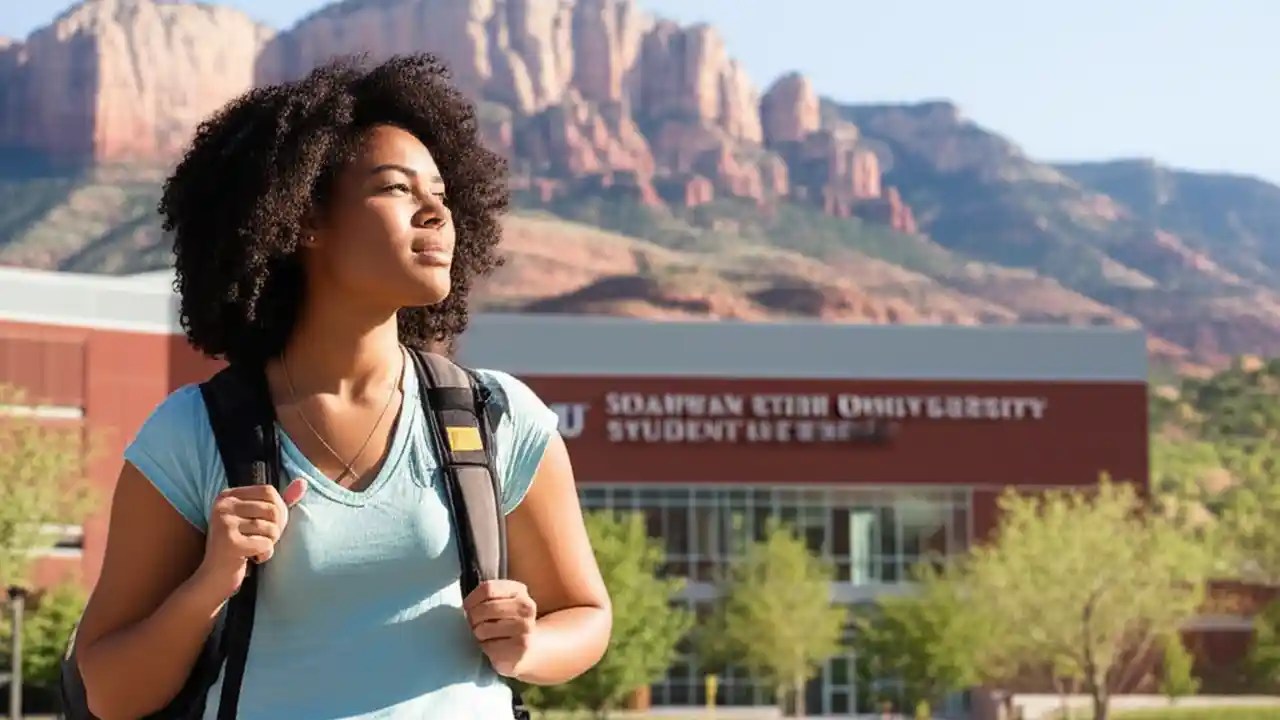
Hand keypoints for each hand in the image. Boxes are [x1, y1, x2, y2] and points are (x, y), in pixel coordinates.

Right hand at [193, 477, 306, 601]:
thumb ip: (279, 501)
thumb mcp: (256, 519)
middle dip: (275, 529)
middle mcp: (223, 505)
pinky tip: (252, 559)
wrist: (214, 578)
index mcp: (227, 496)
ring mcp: (224, 523)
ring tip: (254, 549)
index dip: (278, 510)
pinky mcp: (230, 543)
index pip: (268, 491)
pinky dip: (265, 554)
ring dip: (270, 543)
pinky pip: (266, 544)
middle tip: (261, 540)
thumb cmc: (240, 546)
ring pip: (271, 528)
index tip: (267, 525)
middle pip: (273, 510)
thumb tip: (303, 482)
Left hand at [463, 580, 538, 677]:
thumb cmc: (505, 621)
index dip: (471, 599)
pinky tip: (493, 645)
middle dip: (472, 618)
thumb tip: (467, 605)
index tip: (467, 607)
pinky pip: (488, 646)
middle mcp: (526, 607)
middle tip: (474, 623)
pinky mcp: (521, 647)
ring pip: (483, 629)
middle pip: (484, 609)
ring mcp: (525, 627)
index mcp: (518, 590)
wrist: (527, 646)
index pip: (487, 589)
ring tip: (485, 634)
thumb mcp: (498, 601)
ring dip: (478, 633)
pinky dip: (485, 647)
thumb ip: (485, 596)